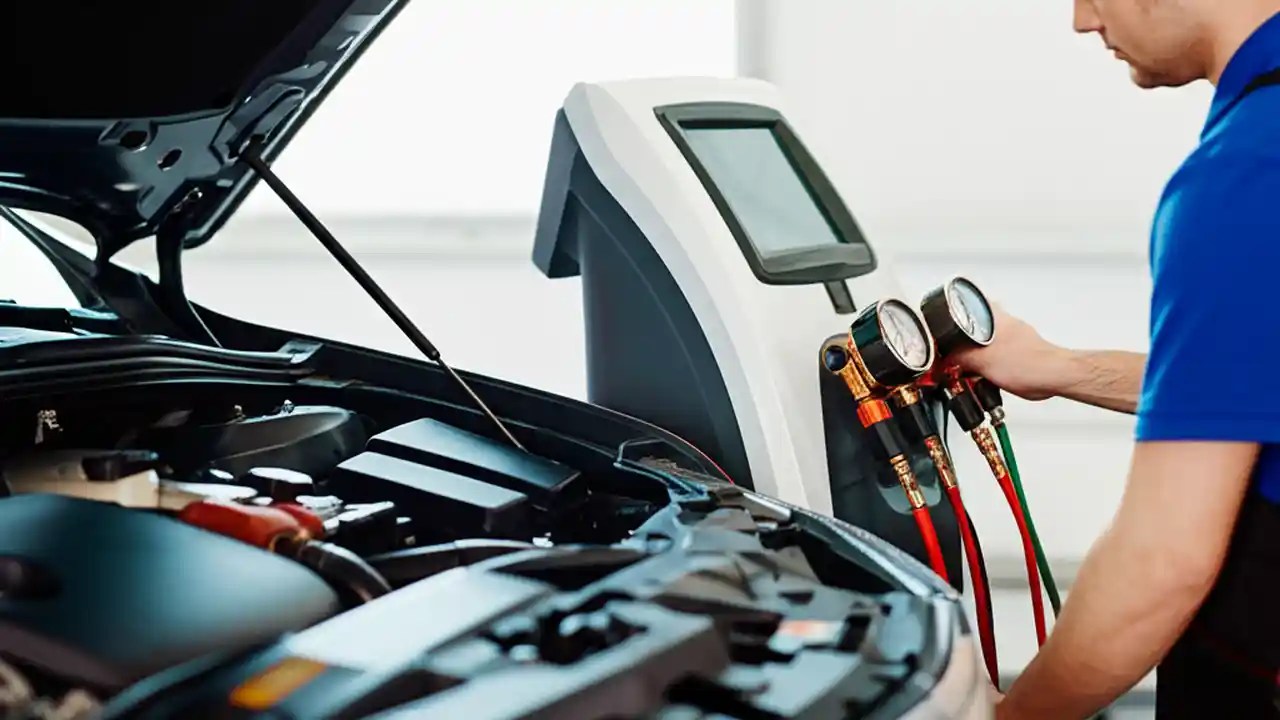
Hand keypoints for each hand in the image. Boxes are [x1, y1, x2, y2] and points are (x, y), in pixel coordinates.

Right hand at [950, 304, 1070, 401]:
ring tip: (970, 367)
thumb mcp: (981, 362)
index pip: (964, 305)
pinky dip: (989, 363)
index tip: (941, 325)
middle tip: (954, 352)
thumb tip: (945, 358)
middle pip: (972, 325)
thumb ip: (959, 358)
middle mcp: (1004, 322)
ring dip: (976, 354)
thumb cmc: (1029, 364)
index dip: (949, 315)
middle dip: (961, 340)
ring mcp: (1013, 335)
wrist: (1053, 377)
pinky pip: (996, 354)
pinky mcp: (1019, 350)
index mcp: (994, 316)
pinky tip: (987, 375)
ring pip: (985, 341)